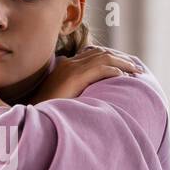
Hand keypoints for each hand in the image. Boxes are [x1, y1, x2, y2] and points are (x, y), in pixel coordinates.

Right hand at [29, 46, 143, 102]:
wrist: (32, 116)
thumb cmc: (44, 111)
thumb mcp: (60, 97)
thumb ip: (73, 90)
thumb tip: (88, 94)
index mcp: (64, 66)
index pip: (92, 54)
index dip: (110, 57)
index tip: (124, 65)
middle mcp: (68, 64)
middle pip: (100, 53)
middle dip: (121, 58)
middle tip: (136, 67)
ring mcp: (70, 69)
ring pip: (103, 58)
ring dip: (123, 63)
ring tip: (136, 71)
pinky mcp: (74, 78)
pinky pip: (100, 69)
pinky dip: (114, 71)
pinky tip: (124, 77)